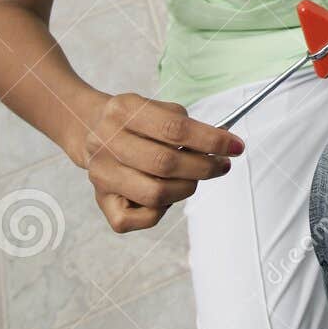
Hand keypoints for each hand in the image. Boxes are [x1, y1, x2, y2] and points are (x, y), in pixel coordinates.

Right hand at [80, 91, 244, 233]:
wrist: (90, 130)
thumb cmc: (138, 123)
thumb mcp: (160, 110)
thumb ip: (190, 126)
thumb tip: (224, 143)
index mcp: (123, 109)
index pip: (176, 129)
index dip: (212, 141)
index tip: (236, 146)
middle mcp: (105, 141)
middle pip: (166, 163)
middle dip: (204, 168)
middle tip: (221, 166)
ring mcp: (100, 174)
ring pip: (156, 194)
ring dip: (186, 188)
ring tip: (194, 178)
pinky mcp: (101, 201)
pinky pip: (140, 218)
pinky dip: (162, 211)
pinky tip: (166, 194)